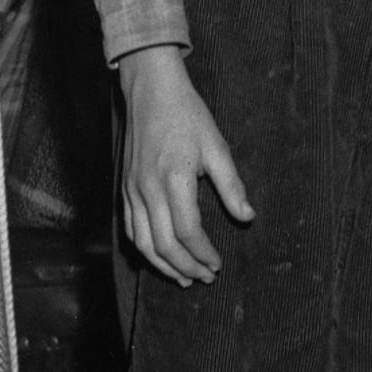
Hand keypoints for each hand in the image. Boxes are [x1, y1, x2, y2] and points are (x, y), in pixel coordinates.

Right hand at [117, 44, 252, 284]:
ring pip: (142, 243)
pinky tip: (160, 258)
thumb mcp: (217, 147)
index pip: (187, 231)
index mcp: (174, 179)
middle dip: (186, 267)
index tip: (218, 264)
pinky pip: (130, 230)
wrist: (152, 93)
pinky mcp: (123, 190)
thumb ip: (231, 186)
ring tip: (185, 278)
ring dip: (164, 266)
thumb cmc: (189, 116)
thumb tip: (247, 218)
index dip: (203, 253)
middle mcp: (148, 190)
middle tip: (206, 278)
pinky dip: (144, 251)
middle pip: (163, 244)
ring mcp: (131, 191)